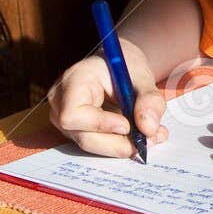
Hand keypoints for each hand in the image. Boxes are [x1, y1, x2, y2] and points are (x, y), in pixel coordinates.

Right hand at [48, 39, 169, 158]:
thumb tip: (149, 129)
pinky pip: (96, 145)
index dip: (100, 124)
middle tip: (148, 140)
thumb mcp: (142, 76)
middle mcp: (61, 102)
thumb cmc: (124, 67)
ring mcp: (63, 118)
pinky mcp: (75, 130)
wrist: (116, 67)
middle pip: (83, 137)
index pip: (73, 114)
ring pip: (91, 145)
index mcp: (73, 80)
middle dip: (118, 143)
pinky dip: (118, 144)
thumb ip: (149, 100)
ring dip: (122, 146)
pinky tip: (138, 136)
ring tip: (151, 136)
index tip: (127, 125)